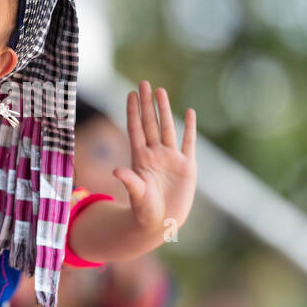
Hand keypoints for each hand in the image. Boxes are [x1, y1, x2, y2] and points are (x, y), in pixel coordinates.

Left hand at [115, 80, 197, 236]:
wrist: (161, 223)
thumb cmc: (145, 212)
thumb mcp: (137, 196)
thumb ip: (130, 182)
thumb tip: (116, 171)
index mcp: (141, 159)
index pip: (136, 129)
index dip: (133, 111)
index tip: (130, 93)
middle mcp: (155, 154)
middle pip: (150, 123)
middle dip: (147, 103)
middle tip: (143, 83)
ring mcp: (171, 159)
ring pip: (168, 128)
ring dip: (165, 110)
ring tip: (161, 91)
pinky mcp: (187, 167)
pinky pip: (189, 143)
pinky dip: (190, 128)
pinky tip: (190, 112)